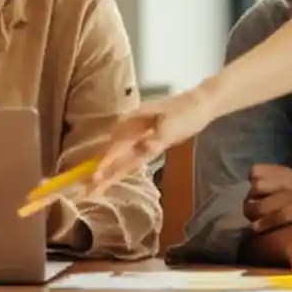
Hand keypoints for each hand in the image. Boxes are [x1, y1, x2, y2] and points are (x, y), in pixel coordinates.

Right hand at [90, 87, 213, 192]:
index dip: (106, 163)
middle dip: (103, 170)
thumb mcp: (172, 125)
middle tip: (91, 188)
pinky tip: (116, 170)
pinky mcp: (148, 139)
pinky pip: (130, 153)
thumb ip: (156, 139)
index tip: (95, 178)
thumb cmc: (186, 113)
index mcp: (135, 123)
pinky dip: (122, 163)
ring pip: (121, 154)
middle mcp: (133, 128)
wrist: (200, 103)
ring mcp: (140, 133)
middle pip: (115, 152)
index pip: (116, 147)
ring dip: (110, 168)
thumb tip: (141, 149)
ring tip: (98, 183)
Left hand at [244, 164, 291, 234]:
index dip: (253, 182)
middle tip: (254, 214)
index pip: (258, 170)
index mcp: (290, 180)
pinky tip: (258, 229)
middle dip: (252, 200)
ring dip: (256, 214)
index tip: (256, 196)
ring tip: (255, 225)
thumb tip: (249, 205)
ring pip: (264, 200)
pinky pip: (279, 213)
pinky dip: (266, 222)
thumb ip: (275, 198)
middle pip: (257, 185)